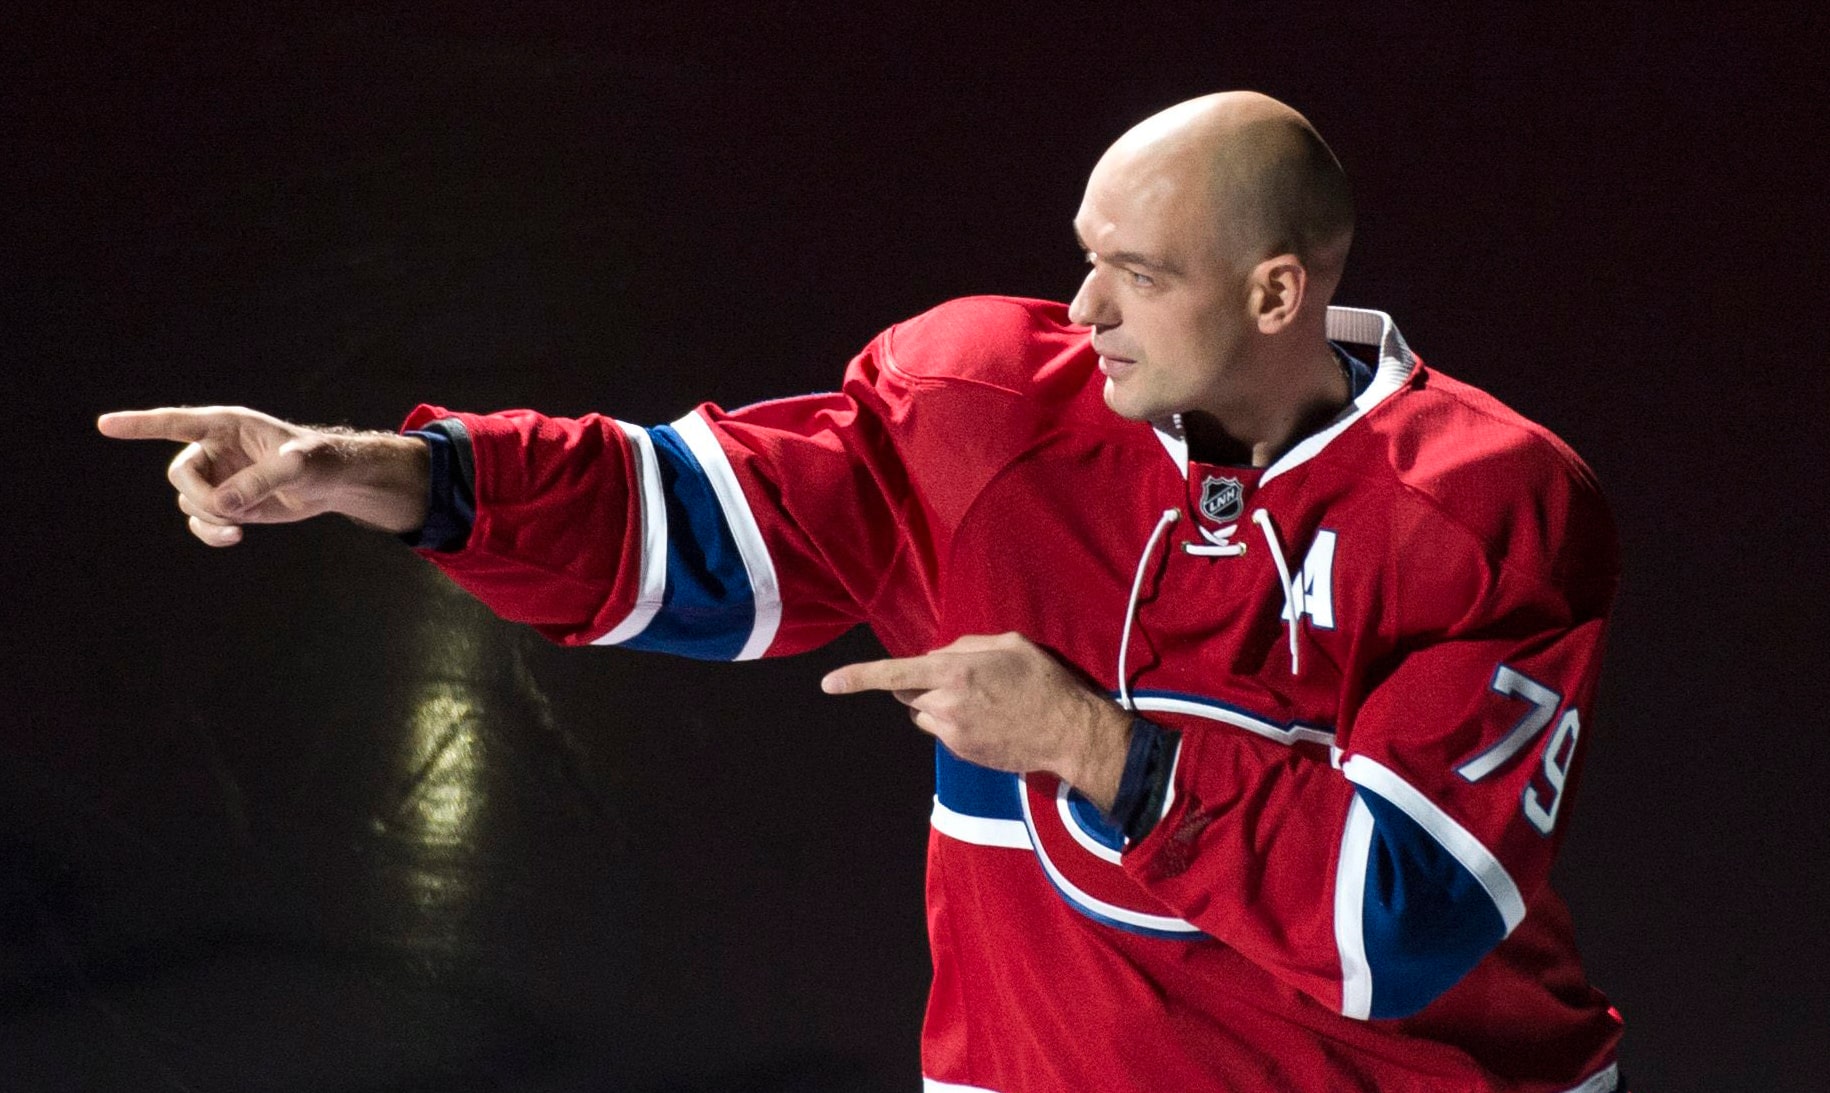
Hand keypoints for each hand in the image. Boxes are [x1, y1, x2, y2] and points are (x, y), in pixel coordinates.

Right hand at [97, 406, 429, 545]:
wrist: (334, 482)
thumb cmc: (321, 460)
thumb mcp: (299, 466)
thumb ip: (262, 481)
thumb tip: (223, 505)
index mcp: (226, 425)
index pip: (174, 422)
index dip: (140, 424)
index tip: (105, 425)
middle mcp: (215, 448)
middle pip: (180, 473)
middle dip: (199, 495)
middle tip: (229, 510)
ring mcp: (218, 476)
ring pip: (188, 499)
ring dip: (209, 516)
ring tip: (242, 522)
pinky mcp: (227, 501)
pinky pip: (200, 519)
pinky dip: (210, 531)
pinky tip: (233, 535)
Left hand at [821, 632, 1133, 811]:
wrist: (1068, 733)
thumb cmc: (1044, 681)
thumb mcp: (1009, 644)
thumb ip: (965, 645)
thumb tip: (938, 654)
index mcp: (954, 672)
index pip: (893, 673)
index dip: (857, 677)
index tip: (827, 683)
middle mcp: (945, 705)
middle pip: (907, 691)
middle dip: (919, 681)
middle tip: (960, 676)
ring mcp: (952, 734)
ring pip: (924, 714)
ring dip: (938, 704)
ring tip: (982, 700)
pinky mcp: (963, 753)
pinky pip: (943, 732)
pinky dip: (955, 722)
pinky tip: (990, 718)